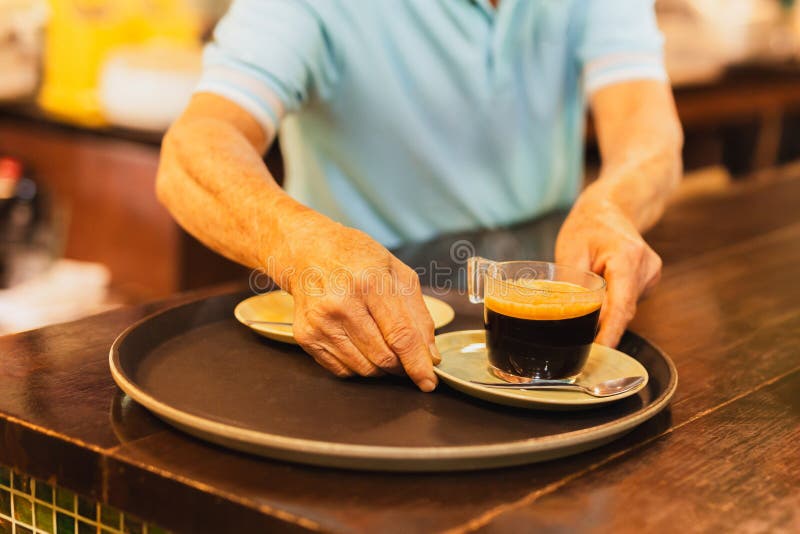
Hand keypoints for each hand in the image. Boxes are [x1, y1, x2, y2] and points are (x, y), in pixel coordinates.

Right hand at [279, 219, 439, 391]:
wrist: (308, 252)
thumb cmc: (357, 258)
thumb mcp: (397, 273)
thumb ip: (418, 314)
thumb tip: (430, 355)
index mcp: (370, 282)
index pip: (401, 336)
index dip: (418, 364)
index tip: (428, 382)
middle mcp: (341, 304)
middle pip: (383, 357)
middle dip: (402, 366)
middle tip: (407, 359)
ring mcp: (320, 322)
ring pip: (364, 369)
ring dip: (381, 367)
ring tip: (382, 345)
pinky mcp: (306, 337)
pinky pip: (343, 370)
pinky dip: (359, 365)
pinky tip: (359, 343)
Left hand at [555, 194, 661, 346]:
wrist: (610, 208)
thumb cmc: (587, 226)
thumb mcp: (571, 251)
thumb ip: (572, 284)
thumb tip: (565, 316)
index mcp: (628, 257)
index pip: (621, 305)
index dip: (610, 332)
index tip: (601, 351)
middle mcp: (646, 267)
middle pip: (623, 310)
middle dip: (603, 328)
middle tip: (579, 343)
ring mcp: (651, 274)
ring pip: (625, 308)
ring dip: (605, 313)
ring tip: (584, 302)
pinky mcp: (648, 280)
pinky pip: (627, 301)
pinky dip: (611, 305)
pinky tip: (599, 292)